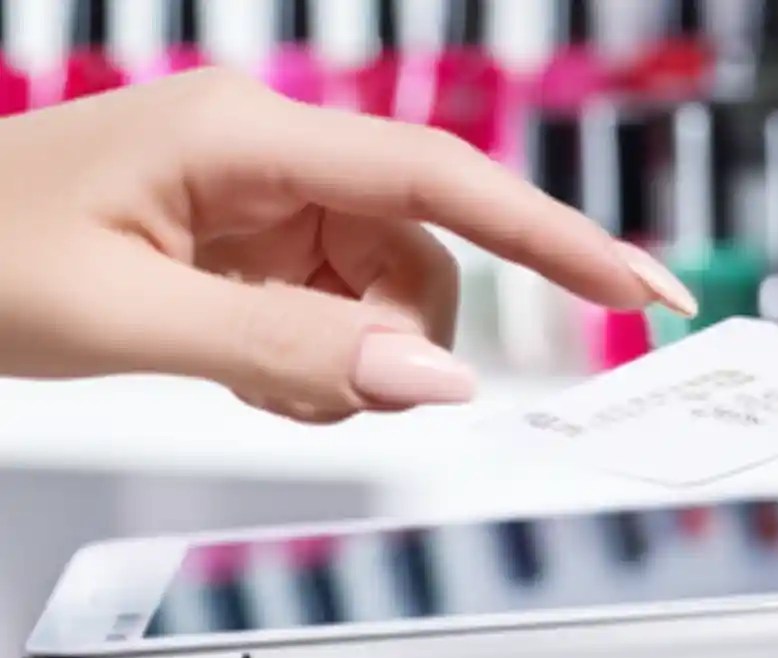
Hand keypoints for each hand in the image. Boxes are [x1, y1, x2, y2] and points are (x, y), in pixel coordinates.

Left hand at [0, 69, 695, 421]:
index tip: (638, 287)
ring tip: (261, 383)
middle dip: (396, 341)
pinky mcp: (260, 242)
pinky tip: (254, 371)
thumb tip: (430, 378)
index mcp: (249, 134)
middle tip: (324, 392)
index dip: (554, 236)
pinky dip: (321, 360)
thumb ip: (288, 350)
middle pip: (419, 255)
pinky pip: (340, 309)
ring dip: (351, 361)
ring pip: (385, 293)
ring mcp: (270, 200)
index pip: (441, 180)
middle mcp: (276, 155)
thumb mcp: (130, 317)